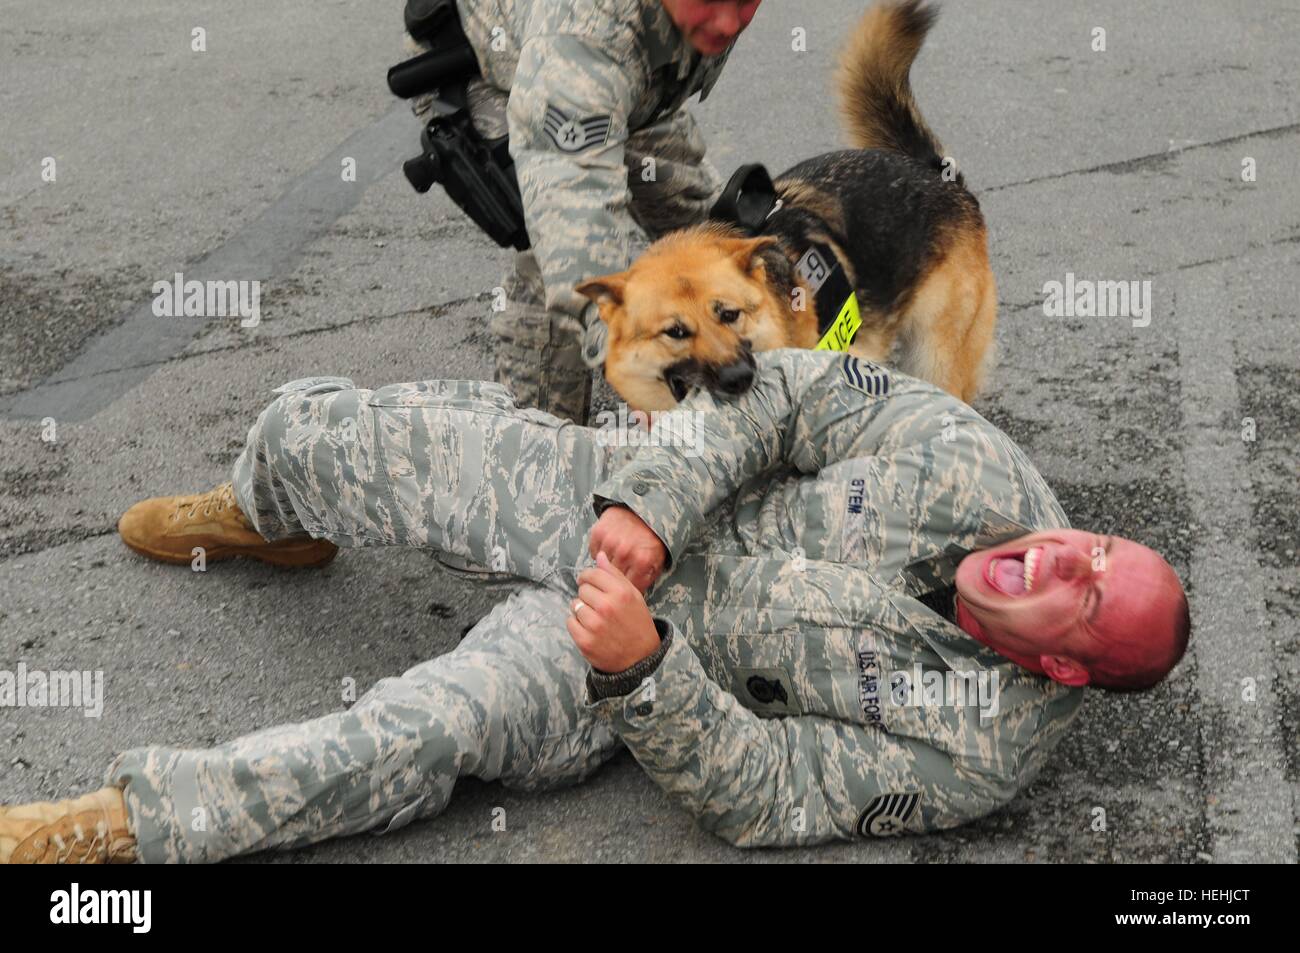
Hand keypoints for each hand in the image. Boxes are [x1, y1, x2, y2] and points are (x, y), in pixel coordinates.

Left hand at [567, 551, 661, 672]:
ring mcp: (594, 625)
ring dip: (582, 610)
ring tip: (596, 618)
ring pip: (575, 605)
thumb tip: (599, 555)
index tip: (589, 582)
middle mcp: (607, 607)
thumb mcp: (633, 596)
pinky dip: (577, 624)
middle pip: (582, 589)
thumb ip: (615, 575)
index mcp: (620, 593)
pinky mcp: (585, 641)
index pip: (592, 574)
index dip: (588, 577)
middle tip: (598, 606)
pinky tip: (590, 629)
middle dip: (588, 595)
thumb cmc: (637, 623)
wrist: (640, 658)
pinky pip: (570, 622)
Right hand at [588, 506, 667, 592]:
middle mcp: (625, 552)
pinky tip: (608, 548)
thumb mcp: (657, 559)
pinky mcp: (598, 533)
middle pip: (611, 578)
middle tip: (617, 575)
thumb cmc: (650, 537)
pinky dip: (598, 553)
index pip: (627, 587)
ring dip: (605, 565)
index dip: (625, 590)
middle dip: (614, 579)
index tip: (623, 589)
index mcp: (642, 561)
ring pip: (600, 566)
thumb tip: (634, 596)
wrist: (642, 508)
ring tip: (614, 559)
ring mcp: (610, 542)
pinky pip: (593, 552)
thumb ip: (647, 578)